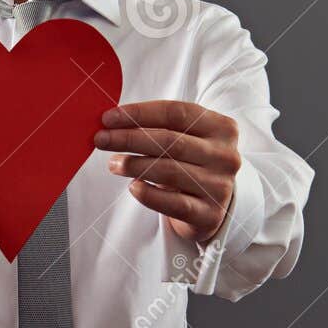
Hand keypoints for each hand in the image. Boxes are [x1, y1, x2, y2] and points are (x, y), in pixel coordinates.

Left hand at [94, 100, 239, 244]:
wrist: (214, 207)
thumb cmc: (192, 165)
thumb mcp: (186, 140)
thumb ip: (159, 127)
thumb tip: (113, 122)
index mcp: (222, 128)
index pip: (176, 113)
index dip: (139, 113)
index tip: (109, 117)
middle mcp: (225, 156)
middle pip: (170, 141)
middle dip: (129, 138)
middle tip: (102, 139)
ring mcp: (219, 186)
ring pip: (169, 171)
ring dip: (134, 165)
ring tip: (114, 164)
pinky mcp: (209, 214)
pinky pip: (173, 203)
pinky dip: (148, 194)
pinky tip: (132, 187)